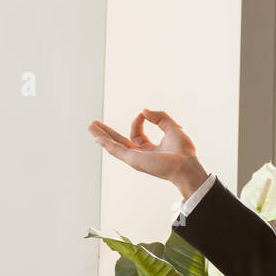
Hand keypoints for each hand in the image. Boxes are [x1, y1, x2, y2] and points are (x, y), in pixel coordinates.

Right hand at [88, 109, 207, 198]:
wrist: (186, 164)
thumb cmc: (183, 151)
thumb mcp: (173, 127)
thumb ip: (160, 117)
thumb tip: (144, 111)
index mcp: (150, 149)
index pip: (137, 134)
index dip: (138, 121)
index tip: (144, 114)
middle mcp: (141, 155)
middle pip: (119, 142)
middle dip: (106, 133)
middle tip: (93, 124)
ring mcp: (135, 158)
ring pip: (114, 146)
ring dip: (102, 136)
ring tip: (90, 127)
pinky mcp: (133, 160)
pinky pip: (116, 150)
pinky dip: (106, 143)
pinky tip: (97, 138)